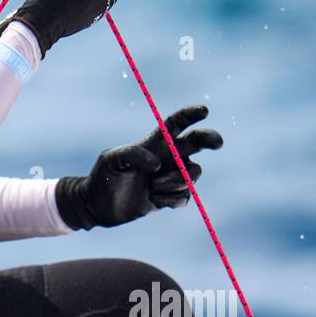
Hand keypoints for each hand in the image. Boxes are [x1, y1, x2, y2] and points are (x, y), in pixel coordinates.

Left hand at [54, 106, 223, 228]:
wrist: (98, 205)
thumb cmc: (103, 176)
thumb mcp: (112, 159)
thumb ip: (133, 154)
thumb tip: (158, 164)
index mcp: (154, 142)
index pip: (177, 123)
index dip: (191, 115)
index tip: (204, 111)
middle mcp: (168, 156)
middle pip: (197, 142)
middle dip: (209, 139)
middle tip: (217, 143)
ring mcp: (171, 176)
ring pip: (192, 173)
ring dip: (175, 181)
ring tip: (152, 187)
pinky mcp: (171, 197)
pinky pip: (185, 196)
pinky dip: (170, 198)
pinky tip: (153, 198)